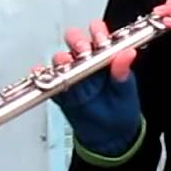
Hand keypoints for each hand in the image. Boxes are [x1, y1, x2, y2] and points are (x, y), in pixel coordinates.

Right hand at [48, 20, 141, 155]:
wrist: (109, 138)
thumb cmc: (120, 110)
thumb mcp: (125, 91)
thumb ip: (123, 72)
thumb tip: (128, 53)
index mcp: (106, 58)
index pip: (99, 36)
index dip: (97, 32)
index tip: (99, 37)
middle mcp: (87, 62)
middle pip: (76, 42)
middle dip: (77, 41)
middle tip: (82, 49)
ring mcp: (72, 76)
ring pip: (61, 59)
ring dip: (62, 59)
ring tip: (64, 63)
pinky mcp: (60, 91)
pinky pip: (48, 80)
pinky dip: (42, 76)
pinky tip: (41, 74)